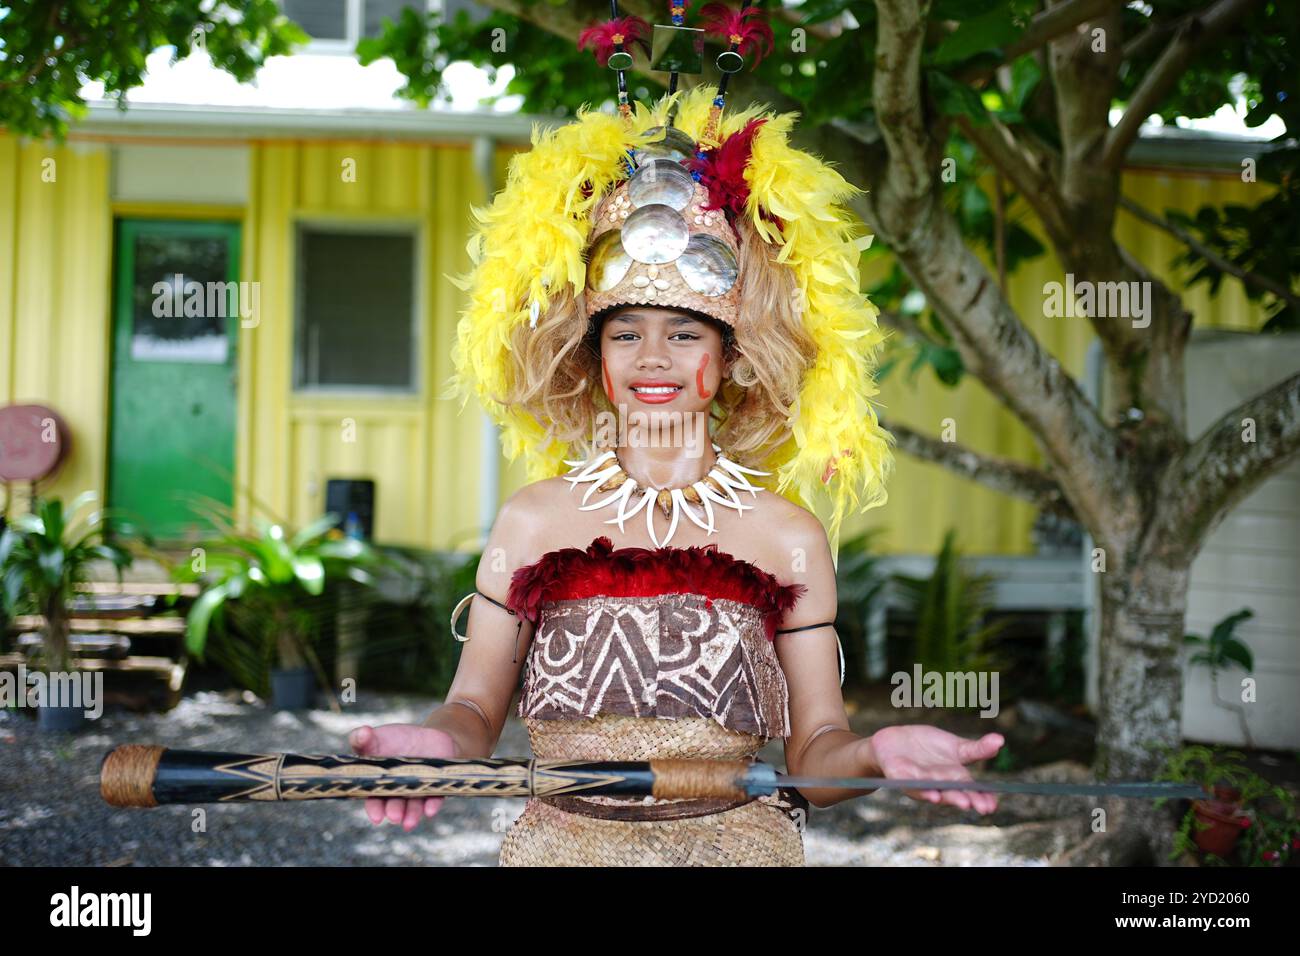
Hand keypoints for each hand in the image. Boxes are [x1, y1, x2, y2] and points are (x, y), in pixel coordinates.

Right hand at [348, 723, 456, 831]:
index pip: (374, 799)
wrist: (429, 737)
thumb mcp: (378, 737)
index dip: (375, 809)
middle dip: (394, 812)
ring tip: (410, 822)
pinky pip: (435, 797)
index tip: (376, 817)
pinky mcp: (436, 785)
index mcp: (380, 783)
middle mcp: (398, 791)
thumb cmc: (396, 740)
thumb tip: (361, 732)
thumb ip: (365, 739)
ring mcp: (418, 789)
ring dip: (412, 815)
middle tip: (394, 817)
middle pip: (394, 805)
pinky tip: (429, 811)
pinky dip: (432, 804)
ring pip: (414, 806)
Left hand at [868, 725, 1004, 814]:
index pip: (971, 789)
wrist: (893, 743)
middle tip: (983, 807)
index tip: (994, 804)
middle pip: (955, 794)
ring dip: (949, 798)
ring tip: (963, 802)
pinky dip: (922, 790)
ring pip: (935, 791)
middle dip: (969, 800)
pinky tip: (932, 794)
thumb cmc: (928, 747)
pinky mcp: (900, 776)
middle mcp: (938, 783)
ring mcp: (920, 781)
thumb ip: (976, 748)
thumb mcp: (955, 746)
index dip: (983, 797)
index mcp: (954, 777)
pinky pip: (911, 785)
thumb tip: (1001, 740)